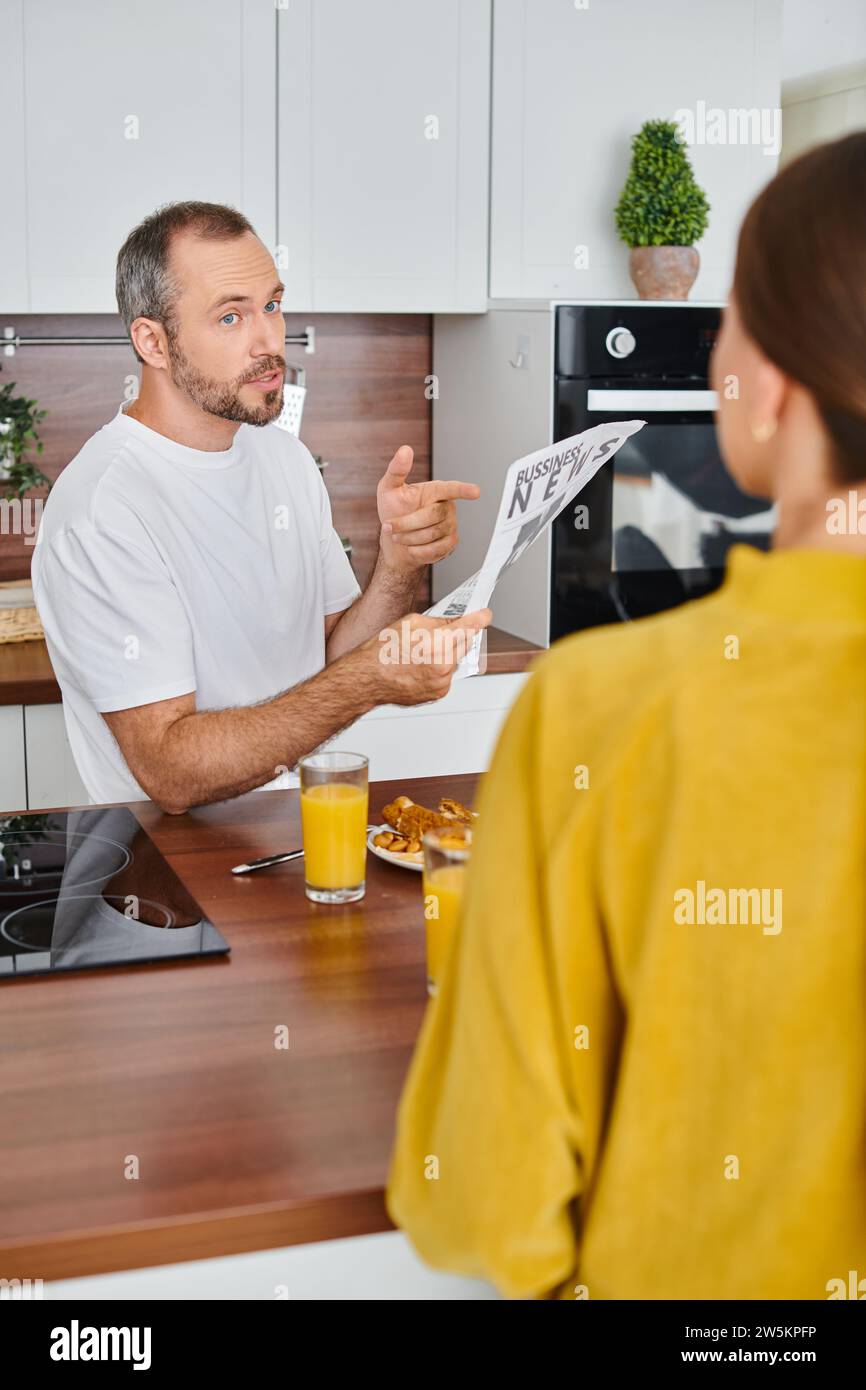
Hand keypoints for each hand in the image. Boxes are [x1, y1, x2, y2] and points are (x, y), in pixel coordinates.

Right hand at [353, 608, 492, 707]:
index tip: (484, 615)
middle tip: (446, 630)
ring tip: (424, 651)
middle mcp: (444, 665)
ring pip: (456, 660)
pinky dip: (441, 668)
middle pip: (466, 643)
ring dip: (448, 653)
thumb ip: (438, 621)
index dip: (480, 618)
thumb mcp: (410, 623)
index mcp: (438, 643)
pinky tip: (422, 665)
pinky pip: (448, 675)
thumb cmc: (382, 652)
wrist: (367, 679)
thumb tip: (455, 621)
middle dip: (459, 635)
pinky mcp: (439, 693)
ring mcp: (443, 681)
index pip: (470, 627)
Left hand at [377, 445, 479, 572]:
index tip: (476, 492)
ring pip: (432, 534)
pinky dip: (416, 551)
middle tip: (390, 526)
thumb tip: (405, 450)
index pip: (452, 489)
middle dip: (407, 523)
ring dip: (409, 538)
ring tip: (399, 536)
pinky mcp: (450, 543)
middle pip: (433, 515)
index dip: (463, 490)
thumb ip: (397, 470)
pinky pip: (435, 549)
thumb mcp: (388, 488)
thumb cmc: (394, 511)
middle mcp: (447, 507)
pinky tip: (411, 546)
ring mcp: (451, 526)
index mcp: (436, 491)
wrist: (395, 541)